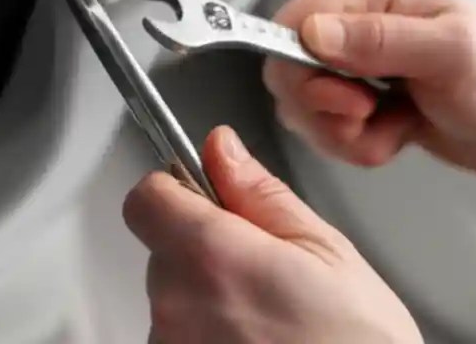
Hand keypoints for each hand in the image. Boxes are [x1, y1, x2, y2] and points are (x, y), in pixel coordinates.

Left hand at [123, 126, 420, 343]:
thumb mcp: (327, 253)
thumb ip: (261, 194)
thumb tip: (221, 150)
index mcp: (212, 256)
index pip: (147, 198)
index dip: (177, 190)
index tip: (209, 198)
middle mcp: (177, 305)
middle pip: (164, 249)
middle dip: (205, 249)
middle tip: (266, 272)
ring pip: (174, 298)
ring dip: (208, 299)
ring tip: (270, 321)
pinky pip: (180, 339)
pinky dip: (210, 337)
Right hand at [263, 0, 475, 172]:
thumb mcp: (451, 54)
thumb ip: (380, 40)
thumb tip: (313, 33)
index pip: (291, 23)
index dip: (304, 71)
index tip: (352, 100)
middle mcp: (352, 20)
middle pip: (287, 70)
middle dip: (326, 111)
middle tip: (372, 116)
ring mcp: (351, 60)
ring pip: (302, 106)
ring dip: (342, 134)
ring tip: (392, 127)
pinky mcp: (355, 96)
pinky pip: (323, 128)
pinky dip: (354, 144)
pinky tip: (395, 134)